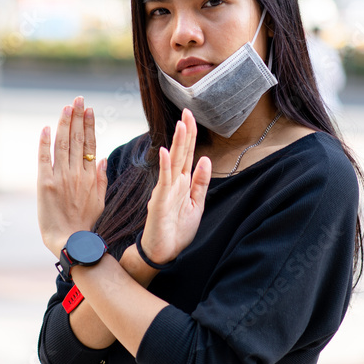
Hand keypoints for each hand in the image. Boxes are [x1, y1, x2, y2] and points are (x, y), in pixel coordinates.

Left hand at [37, 96, 107, 257]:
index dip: (89, 125)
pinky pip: (44, 158)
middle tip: (77, 99)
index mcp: (91, 176)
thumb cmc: (88, 226)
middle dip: (77, 117)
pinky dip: (44, 142)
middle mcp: (76, 173)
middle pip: (77, 138)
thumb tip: (103, 158)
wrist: (72, 242)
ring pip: (63, 144)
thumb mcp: (101, 201)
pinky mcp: (45, 184)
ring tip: (66, 107)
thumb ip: (102, 179)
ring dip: (64, 124)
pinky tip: (46, 128)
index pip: (90, 144)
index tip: (89, 109)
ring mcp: (61, 177)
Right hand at [141, 108, 210, 265]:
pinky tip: (165, 152)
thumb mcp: (196, 205)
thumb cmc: (177, 231)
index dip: (190, 135)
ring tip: (181, 125)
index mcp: (182, 182)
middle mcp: (173, 182)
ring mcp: (165, 190)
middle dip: (184, 132)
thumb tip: (205, 159)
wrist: (163, 253)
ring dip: (177, 143)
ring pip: (172, 162)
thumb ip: (200, 182)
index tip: (191, 116)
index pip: (187, 154)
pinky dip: (165, 166)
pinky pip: (163, 181)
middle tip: (187, 111)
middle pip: (180, 152)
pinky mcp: (159, 201)